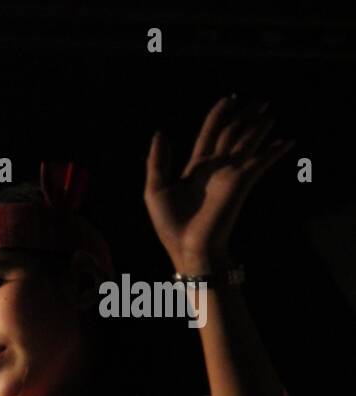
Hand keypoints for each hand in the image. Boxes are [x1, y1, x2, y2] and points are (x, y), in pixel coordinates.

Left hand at [144, 96, 292, 273]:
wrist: (188, 249)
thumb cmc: (171, 226)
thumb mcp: (155, 190)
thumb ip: (158, 161)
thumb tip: (161, 131)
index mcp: (196, 168)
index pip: (210, 134)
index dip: (219, 115)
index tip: (229, 99)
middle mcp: (216, 168)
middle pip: (233, 134)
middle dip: (245, 116)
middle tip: (259, 99)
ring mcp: (230, 175)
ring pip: (247, 143)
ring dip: (259, 128)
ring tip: (270, 113)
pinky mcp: (242, 183)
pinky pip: (261, 162)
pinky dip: (274, 151)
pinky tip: (287, 141)